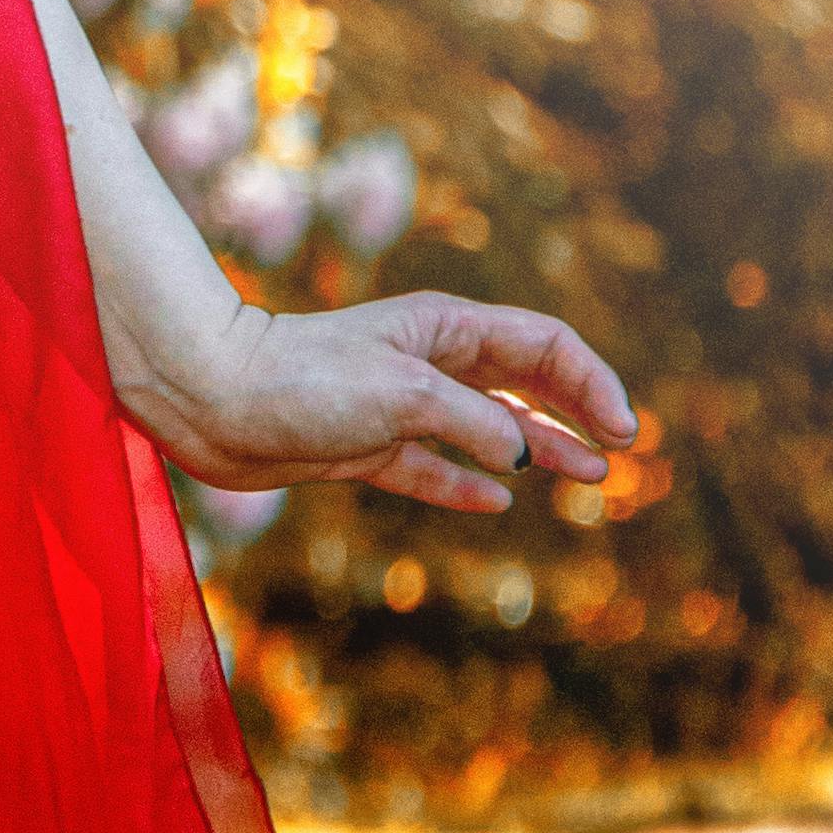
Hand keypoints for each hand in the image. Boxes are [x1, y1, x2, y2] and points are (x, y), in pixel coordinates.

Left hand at [175, 290, 640, 516]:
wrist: (209, 400)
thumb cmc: (302, 381)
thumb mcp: (404, 396)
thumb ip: (472, 421)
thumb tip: (519, 453)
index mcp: (446, 329)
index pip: (543, 346)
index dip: (591, 382)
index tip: (623, 429)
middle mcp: (428, 363)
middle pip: (523, 384)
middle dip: (576, 414)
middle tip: (621, 454)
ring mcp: (397, 407)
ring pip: (487, 430)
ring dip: (539, 451)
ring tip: (588, 478)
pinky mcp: (363, 448)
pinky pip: (433, 468)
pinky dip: (468, 485)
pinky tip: (499, 503)